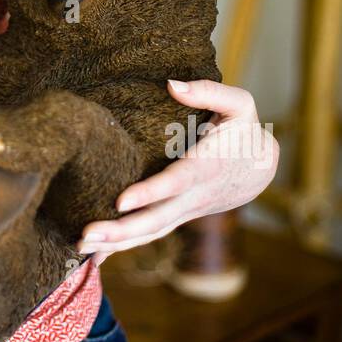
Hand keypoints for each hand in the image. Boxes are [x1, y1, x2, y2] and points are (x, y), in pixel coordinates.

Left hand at [78, 79, 278, 265]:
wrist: (261, 167)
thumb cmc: (244, 130)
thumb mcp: (238, 104)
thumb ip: (208, 91)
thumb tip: (172, 84)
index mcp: (207, 165)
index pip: (176, 182)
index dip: (150, 193)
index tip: (121, 201)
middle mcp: (195, 195)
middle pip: (157, 218)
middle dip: (121, 229)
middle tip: (85, 235)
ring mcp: (186, 210)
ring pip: (151, 232)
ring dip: (116, 244)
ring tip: (80, 248)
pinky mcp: (178, 216)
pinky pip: (150, 235)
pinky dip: (123, 248)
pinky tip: (96, 258)